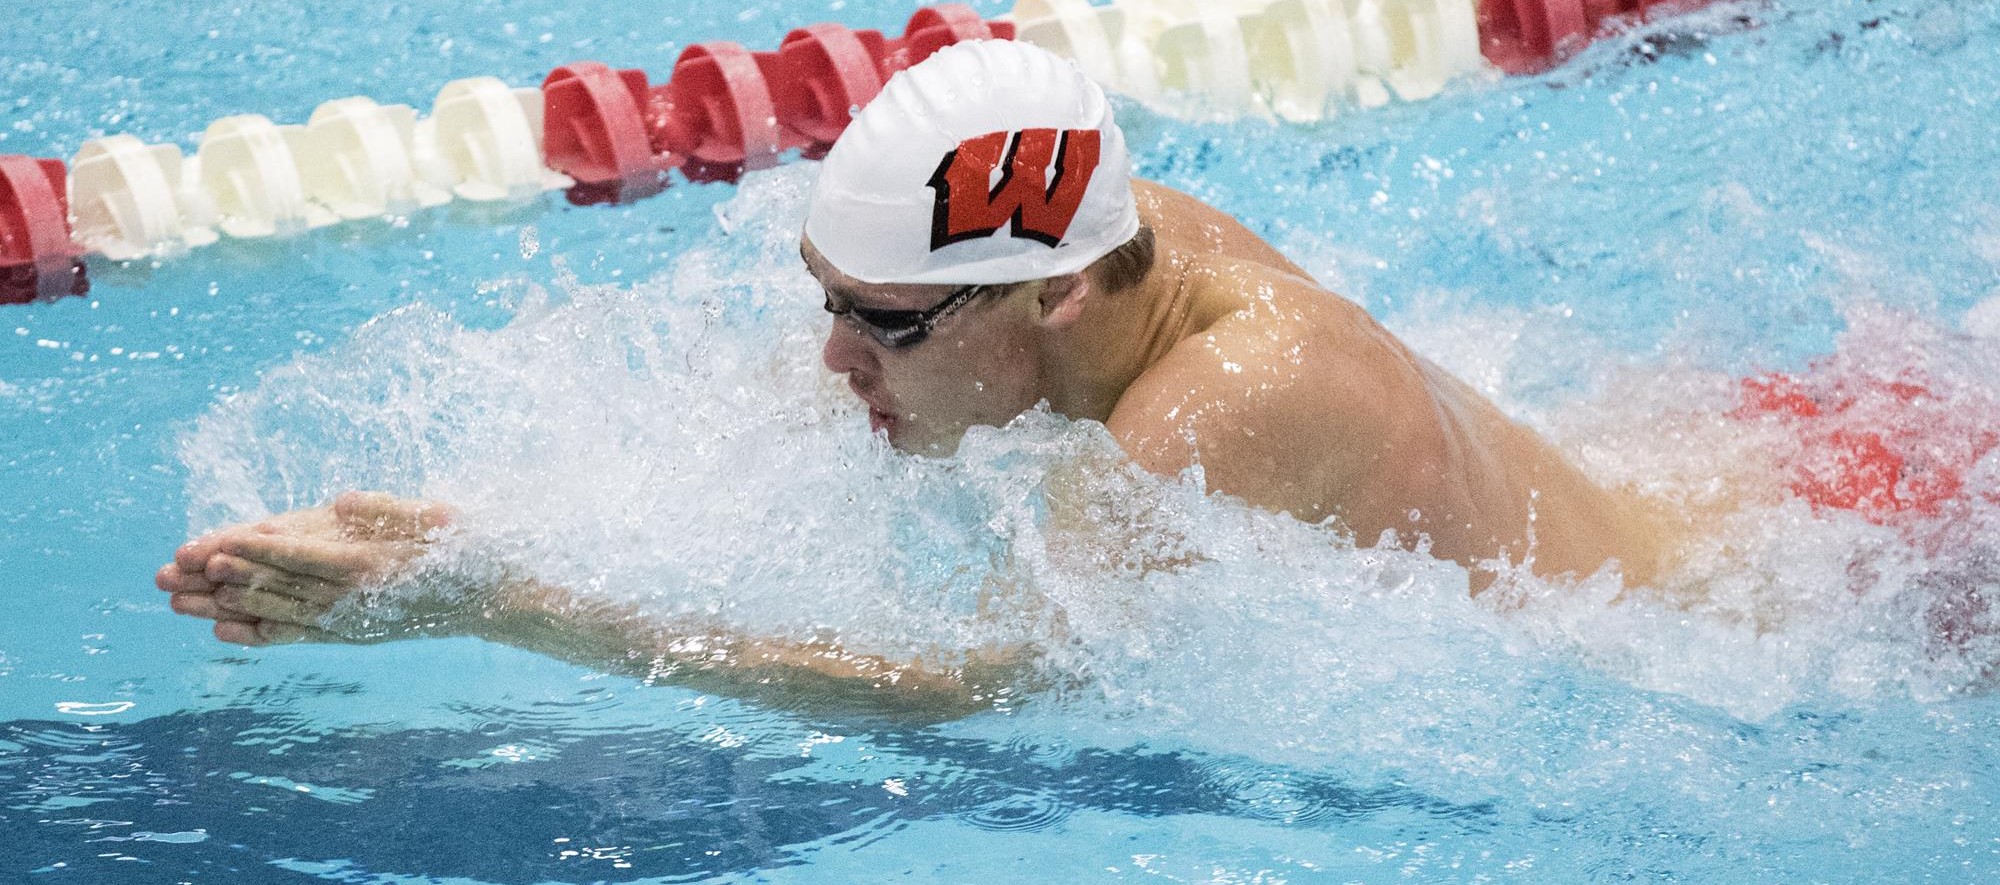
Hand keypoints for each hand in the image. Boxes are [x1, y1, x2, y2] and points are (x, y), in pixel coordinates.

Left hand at [156, 492, 456, 646]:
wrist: (497, 601)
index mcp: (368, 566)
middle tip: (169, 574)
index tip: (212, 546)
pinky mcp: (351, 634)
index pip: (299, 556)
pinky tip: (225, 634)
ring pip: (275, 613)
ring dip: (223, 607)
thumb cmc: (469, 551)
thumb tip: (344, 502)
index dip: (254, 550)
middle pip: (275, 587)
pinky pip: (295, 635)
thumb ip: (390, 509)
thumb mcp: (440, 519)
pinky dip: (257, 635)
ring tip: (178, 603)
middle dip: (219, 578)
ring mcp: (349, 622)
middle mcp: (351, 600)